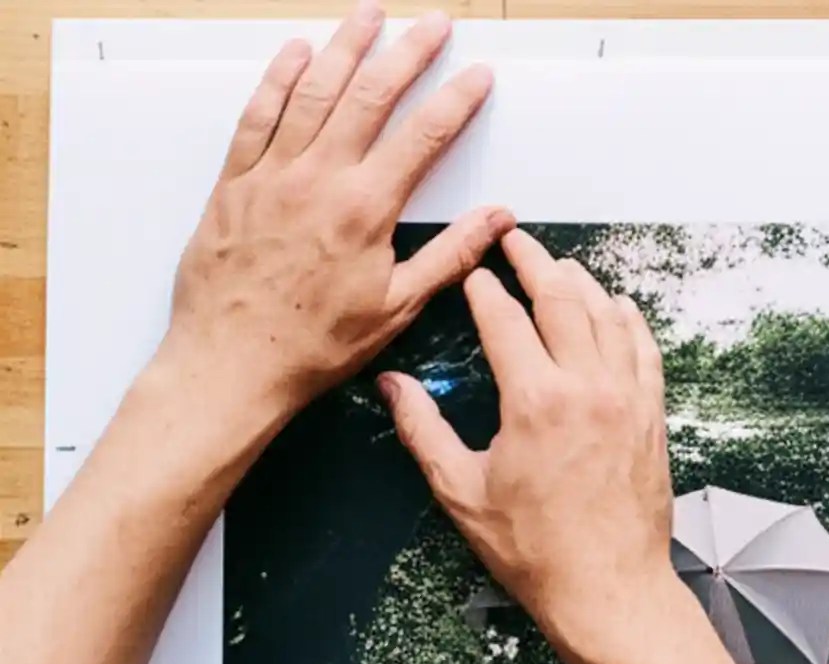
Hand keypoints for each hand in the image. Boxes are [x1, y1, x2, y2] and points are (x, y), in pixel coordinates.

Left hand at [162, 2, 513, 414]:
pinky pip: (257, 117)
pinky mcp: (234, 183)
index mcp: (365, 210)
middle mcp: (319, 180)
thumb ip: (450, 255)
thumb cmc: (315, 344)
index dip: (456, 100)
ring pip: (313, 93)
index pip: (423, 136)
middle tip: (434, 24)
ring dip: (345, 48)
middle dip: (408, 53)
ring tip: (370, 15)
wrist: (231, 364)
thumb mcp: (398, 307)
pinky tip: (297, 52)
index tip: (477, 75)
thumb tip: (498, 219)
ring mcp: (272, 176)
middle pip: (370, 97)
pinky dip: (277, 80)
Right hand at [378, 229, 675, 629]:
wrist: (608, 589)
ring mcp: (626, 397)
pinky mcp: (651, 414)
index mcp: (534, 400)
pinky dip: (629, 320)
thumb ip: (424, 430)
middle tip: (516, 241)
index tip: (474, 274)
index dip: (485, 289)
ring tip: (560, 265)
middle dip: (534, 261)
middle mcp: (586, 386)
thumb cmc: (536, 550)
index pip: (504, 319)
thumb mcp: (461, 491)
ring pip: (606, 315)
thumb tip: (394, 388)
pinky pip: (644, 349)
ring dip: (581, 282)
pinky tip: (619, 306)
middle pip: (561, 298)